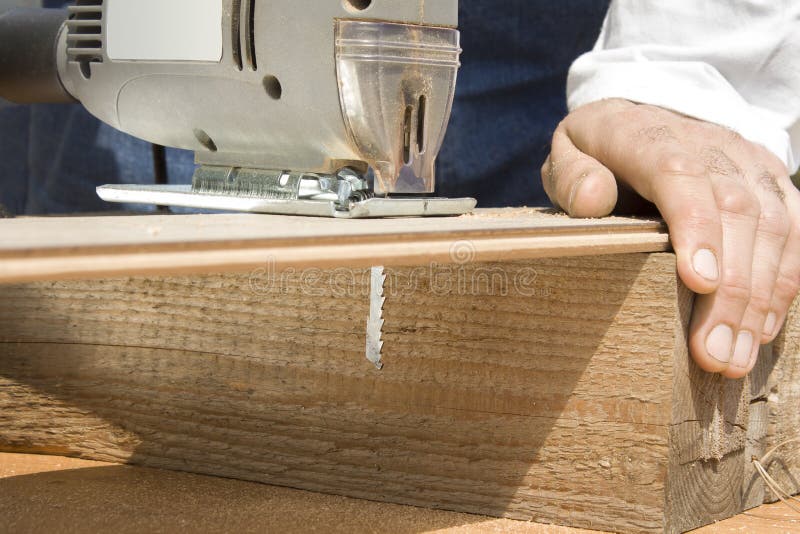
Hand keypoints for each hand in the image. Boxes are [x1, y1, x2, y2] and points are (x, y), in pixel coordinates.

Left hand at [542, 98, 799, 377]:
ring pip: (773, 228)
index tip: (699, 283)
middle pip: (736, 213)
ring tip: (735, 359)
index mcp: (650, 136)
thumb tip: (593, 200)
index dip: (696, 227)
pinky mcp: (772, 181)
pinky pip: (794, 231)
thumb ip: (572, 175)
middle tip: (713, 355)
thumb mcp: (569, 150)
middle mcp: (711, 145)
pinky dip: (784, 283)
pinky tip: (762, 330)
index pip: (681, 176)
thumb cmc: (603, 145)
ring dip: (759, 299)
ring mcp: (749, 162)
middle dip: (731, 290)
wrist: (653, 107)